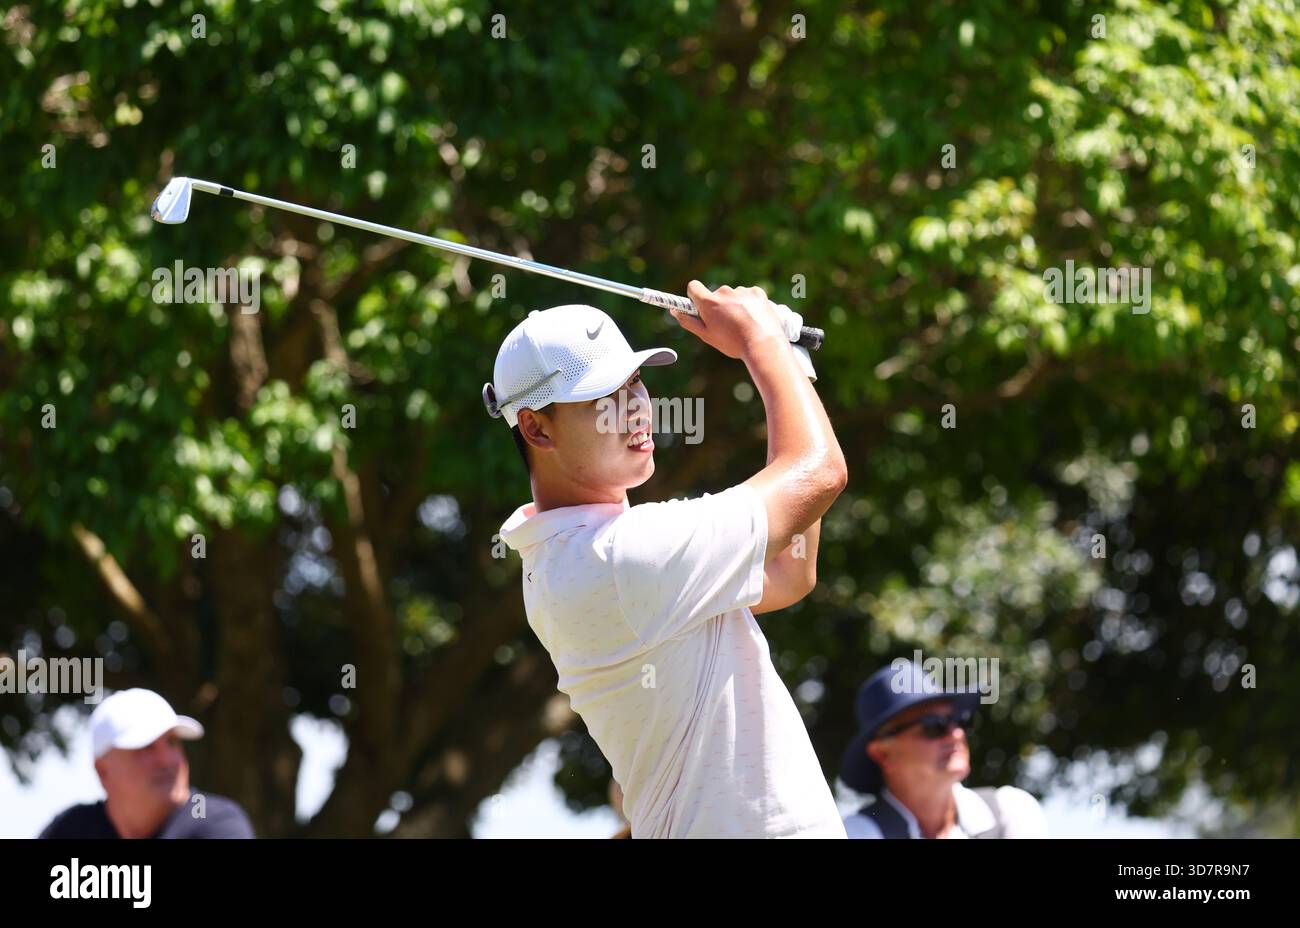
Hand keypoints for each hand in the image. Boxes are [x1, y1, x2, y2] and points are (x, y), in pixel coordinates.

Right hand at [669, 281, 789, 359]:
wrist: (763, 344)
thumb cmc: (733, 343)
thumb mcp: (706, 335)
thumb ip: (688, 321)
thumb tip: (674, 311)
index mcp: (709, 302)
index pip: (694, 286)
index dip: (695, 296)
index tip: (699, 305)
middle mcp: (724, 292)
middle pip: (716, 294)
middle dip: (719, 306)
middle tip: (727, 324)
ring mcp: (742, 291)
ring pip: (733, 296)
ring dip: (736, 305)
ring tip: (744, 324)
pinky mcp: (757, 292)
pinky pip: (749, 295)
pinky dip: (750, 304)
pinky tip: (754, 318)